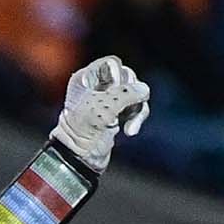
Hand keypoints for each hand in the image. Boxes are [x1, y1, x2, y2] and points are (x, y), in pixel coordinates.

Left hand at [53, 56, 151, 171]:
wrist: (79, 160)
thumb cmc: (83, 132)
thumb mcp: (102, 108)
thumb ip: (125, 93)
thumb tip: (144, 89)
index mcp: (85, 79)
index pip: (111, 63)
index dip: (118, 74)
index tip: (114, 88)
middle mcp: (97, 87)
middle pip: (127, 76)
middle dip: (130, 93)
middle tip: (122, 109)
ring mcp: (108, 101)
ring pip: (135, 92)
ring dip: (136, 109)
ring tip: (129, 127)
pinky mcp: (118, 114)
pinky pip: (137, 107)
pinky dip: (137, 118)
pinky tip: (130, 132)